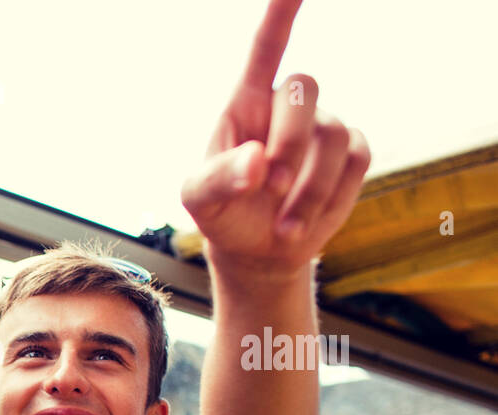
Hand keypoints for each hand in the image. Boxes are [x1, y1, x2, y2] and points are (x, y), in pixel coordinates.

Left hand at [181, 0, 370, 277]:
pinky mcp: (351, 153)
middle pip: (304, 88)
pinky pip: (356, 161)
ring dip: (307, 189)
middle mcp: (287, 106)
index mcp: (245, 102)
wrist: (257, 248)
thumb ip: (217, 179)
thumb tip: (255, 162)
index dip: (282, 12)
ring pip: (333, 136)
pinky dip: (330, 197)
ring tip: (282, 224)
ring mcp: (324, 126)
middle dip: (290, 141)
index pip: (266, 46)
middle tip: (270, 186)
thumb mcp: (200, 201)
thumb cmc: (223, 212)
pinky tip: (303, 219)